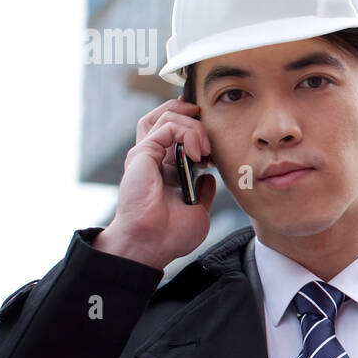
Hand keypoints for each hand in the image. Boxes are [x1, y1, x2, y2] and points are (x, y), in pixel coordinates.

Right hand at [94, 96, 217, 269]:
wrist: (152, 244)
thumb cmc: (170, 236)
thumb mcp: (197, 211)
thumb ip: (203, 192)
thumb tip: (209, 178)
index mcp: (164, 170)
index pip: (175, 133)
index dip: (194, 127)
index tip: (214, 143)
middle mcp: (153, 159)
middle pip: (164, 116)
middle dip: (189, 113)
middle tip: (209, 127)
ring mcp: (146, 154)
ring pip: (167, 115)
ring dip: (194, 125)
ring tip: (206, 148)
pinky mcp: (142, 153)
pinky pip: (167, 126)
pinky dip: (188, 132)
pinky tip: (199, 153)